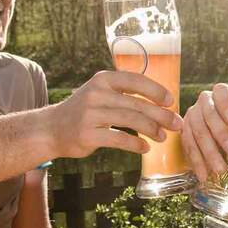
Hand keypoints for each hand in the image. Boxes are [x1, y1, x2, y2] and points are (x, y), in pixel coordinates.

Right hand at [47, 70, 181, 157]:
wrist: (51, 129)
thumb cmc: (84, 111)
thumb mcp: (100, 93)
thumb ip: (124, 94)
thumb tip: (162, 104)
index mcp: (103, 80)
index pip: (135, 81)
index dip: (156, 90)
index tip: (171, 101)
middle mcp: (97, 94)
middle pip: (137, 104)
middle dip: (161, 115)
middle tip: (177, 124)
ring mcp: (91, 114)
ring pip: (131, 121)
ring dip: (152, 130)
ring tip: (163, 137)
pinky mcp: (88, 135)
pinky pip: (120, 139)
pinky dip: (136, 144)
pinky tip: (145, 148)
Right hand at [181, 83, 227, 180]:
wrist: (221, 127)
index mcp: (221, 94)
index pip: (220, 92)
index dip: (225, 105)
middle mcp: (204, 102)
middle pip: (209, 115)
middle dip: (221, 134)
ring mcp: (193, 115)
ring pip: (198, 132)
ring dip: (208, 153)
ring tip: (220, 169)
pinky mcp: (185, 130)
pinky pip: (188, 145)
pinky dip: (196, 161)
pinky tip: (203, 174)